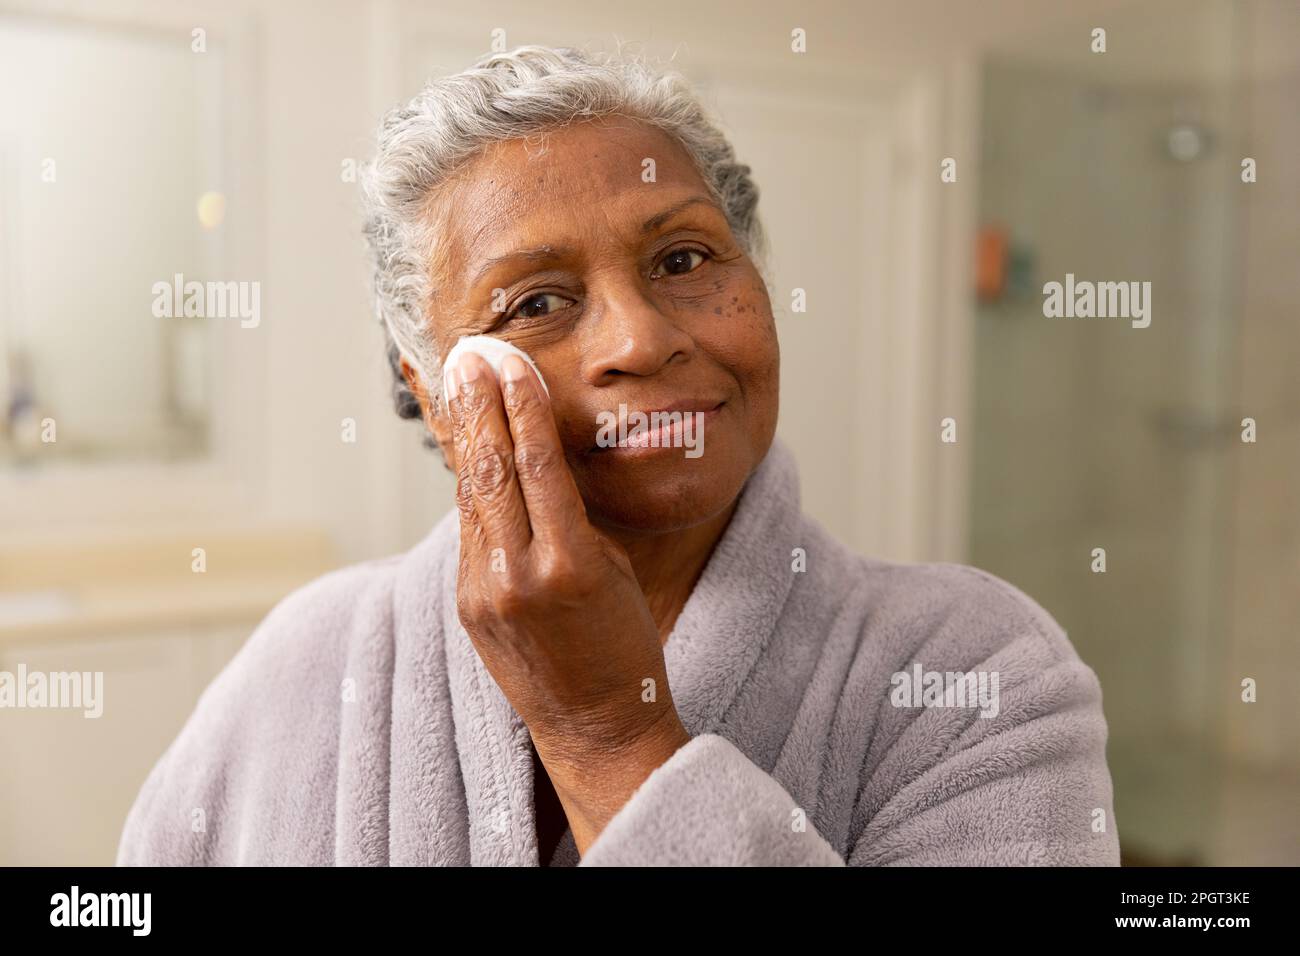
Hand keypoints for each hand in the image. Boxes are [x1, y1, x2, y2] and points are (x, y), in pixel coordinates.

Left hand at [444, 349, 690, 849]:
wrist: (596, 727)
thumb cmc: (625, 648)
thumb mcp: (616, 569)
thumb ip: (573, 518)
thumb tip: (536, 464)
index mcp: (570, 564)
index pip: (535, 463)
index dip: (519, 404)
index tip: (508, 361)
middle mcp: (518, 577)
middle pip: (489, 470)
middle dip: (477, 405)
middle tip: (467, 354)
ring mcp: (485, 593)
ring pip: (469, 496)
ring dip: (463, 437)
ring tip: (455, 387)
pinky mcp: (468, 606)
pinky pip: (468, 532)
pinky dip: (468, 486)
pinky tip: (467, 451)